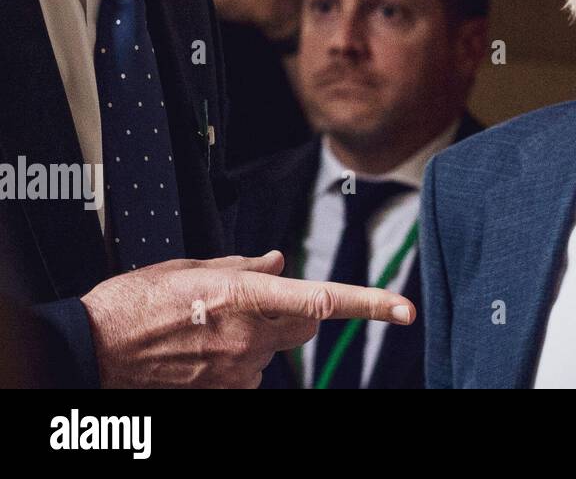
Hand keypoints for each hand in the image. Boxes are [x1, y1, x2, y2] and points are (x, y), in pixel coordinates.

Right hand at [80, 250, 414, 388]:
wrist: (90, 351)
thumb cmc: (133, 303)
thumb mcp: (189, 267)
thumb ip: (243, 266)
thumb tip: (276, 261)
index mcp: (243, 295)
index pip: (323, 300)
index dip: (370, 304)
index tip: (405, 309)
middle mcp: (248, 335)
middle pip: (309, 325)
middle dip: (298, 312)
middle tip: (257, 303)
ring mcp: (237, 370)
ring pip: (275, 350)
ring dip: (259, 337)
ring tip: (208, 328)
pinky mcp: (225, 393)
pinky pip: (250, 374)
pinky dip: (238, 361)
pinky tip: (201, 352)